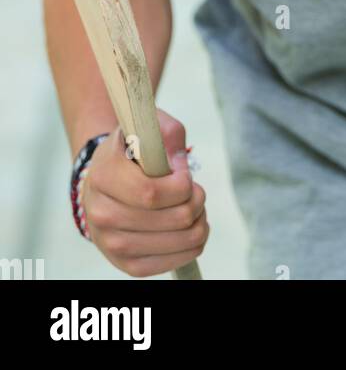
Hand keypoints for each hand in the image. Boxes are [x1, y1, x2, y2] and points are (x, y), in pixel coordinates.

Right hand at [81, 109, 208, 275]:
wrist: (104, 181)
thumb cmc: (132, 152)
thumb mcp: (147, 127)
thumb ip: (168, 134)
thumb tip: (179, 169)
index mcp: (104, 176)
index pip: (151, 193)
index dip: (181, 185)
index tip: (185, 175)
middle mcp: (101, 214)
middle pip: (172, 218)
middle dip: (196, 202)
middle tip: (195, 191)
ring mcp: (111, 244)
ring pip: (177, 242)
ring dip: (198, 223)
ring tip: (193, 208)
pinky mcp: (126, 265)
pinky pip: (169, 263)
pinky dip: (190, 247)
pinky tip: (188, 229)